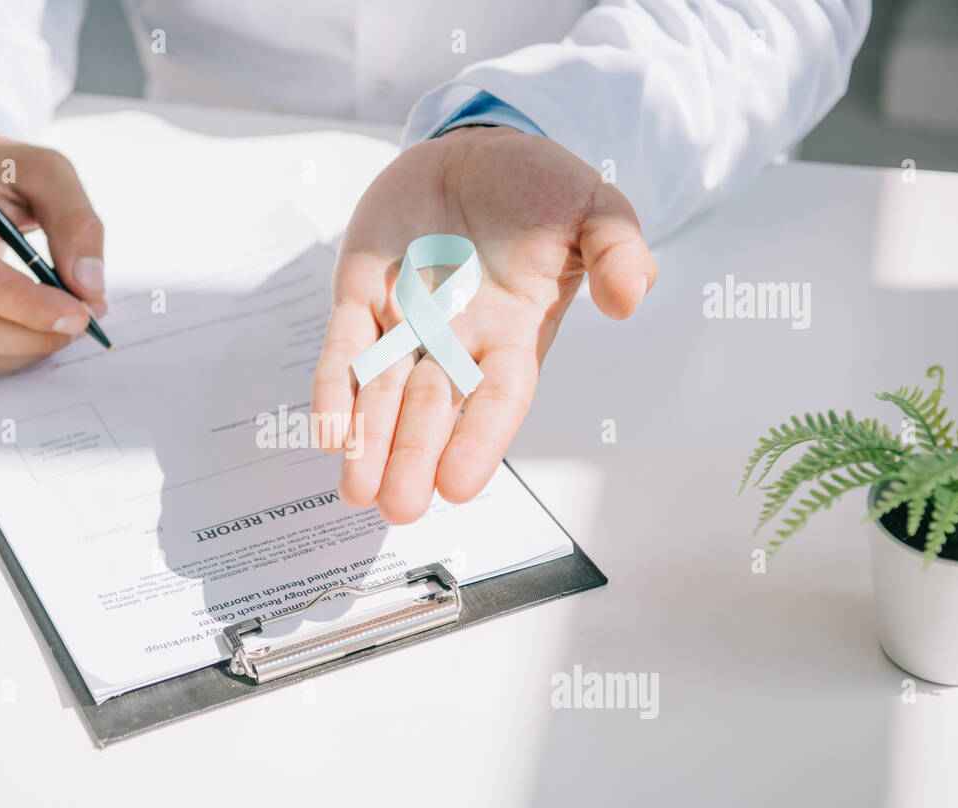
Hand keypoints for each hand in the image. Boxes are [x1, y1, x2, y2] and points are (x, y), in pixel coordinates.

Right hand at [0, 133, 106, 376]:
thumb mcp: (46, 171)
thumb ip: (75, 221)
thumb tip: (89, 286)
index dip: (31, 305)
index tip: (82, 314)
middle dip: (35, 333)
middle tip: (85, 322)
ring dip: (28, 349)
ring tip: (65, 323)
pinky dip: (10, 356)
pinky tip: (36, 331)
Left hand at [312, 126, 655, 522]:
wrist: (479, 151)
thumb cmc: (540, 190)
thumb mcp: (597, 208)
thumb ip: (618, 249)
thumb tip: (630, 296)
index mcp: (513, 333)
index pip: (497, 397)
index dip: (478, 439)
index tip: (458, 486)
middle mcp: (455, 340)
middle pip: (432, 408)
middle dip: (413, 456)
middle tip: (398, 508)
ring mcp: (404, 320)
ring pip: (382, 391)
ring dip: (369, 441)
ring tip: (356, 491)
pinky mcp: (362, 292)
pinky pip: (344, 347)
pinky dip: (334, 386)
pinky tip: (326, 429)